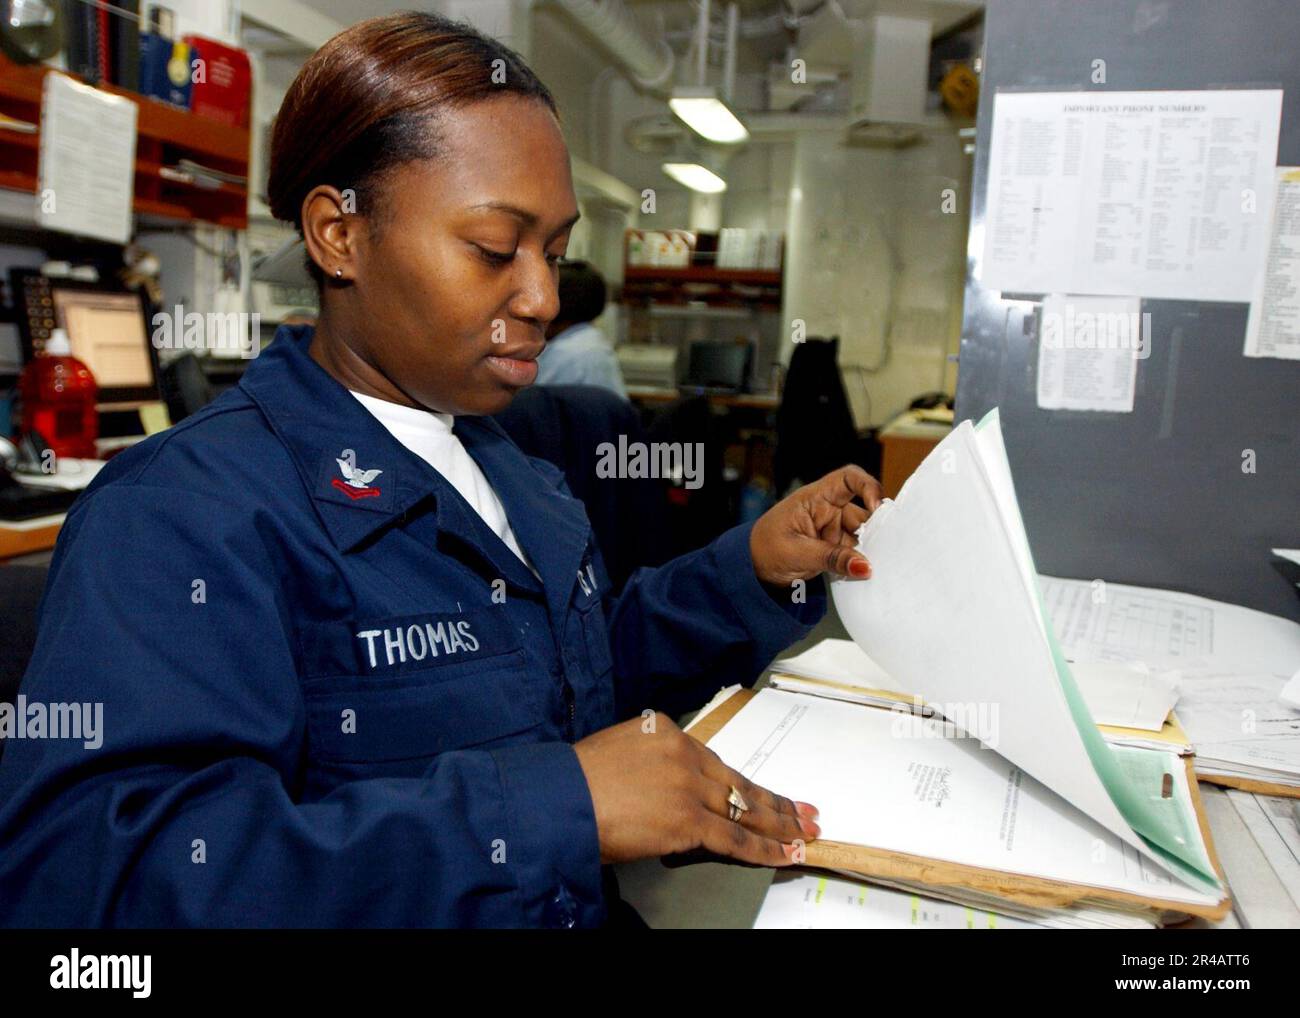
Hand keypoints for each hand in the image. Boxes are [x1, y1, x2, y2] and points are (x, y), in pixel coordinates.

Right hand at [573, 713, 820, 865]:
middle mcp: (683, 752)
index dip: (741, 784)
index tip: (762, 793)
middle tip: (807, 812)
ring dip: (780, 824)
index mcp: (664, 730)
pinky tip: (785, 853)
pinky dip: (764, 848)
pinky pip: (734, 837)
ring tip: (807, 833)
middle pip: (738, 782)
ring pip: (745, 807)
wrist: (558, 798)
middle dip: (777, 801)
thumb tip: (663, 792)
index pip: (713, 762)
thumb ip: (648, 765)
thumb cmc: (574, 782)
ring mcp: (688, 785)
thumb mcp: (617, 752)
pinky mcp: (687, 819)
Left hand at [749, 465, 883, 585]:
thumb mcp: (797, 554)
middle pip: (863, 512)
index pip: (848, 479)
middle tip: (879, 552)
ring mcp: (833, 528)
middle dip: (874, 531)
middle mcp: (828, 509)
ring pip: (863, 535)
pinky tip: (861, 573)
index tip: (878, 508)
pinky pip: (856, 552)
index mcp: (815, 498)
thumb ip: (832, 559)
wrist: (752, 567)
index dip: (868, 486)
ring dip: (869, 550)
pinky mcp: (835, 547)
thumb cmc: (764, 548)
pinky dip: (860, 562)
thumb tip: (864, 566)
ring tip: (868, 568)